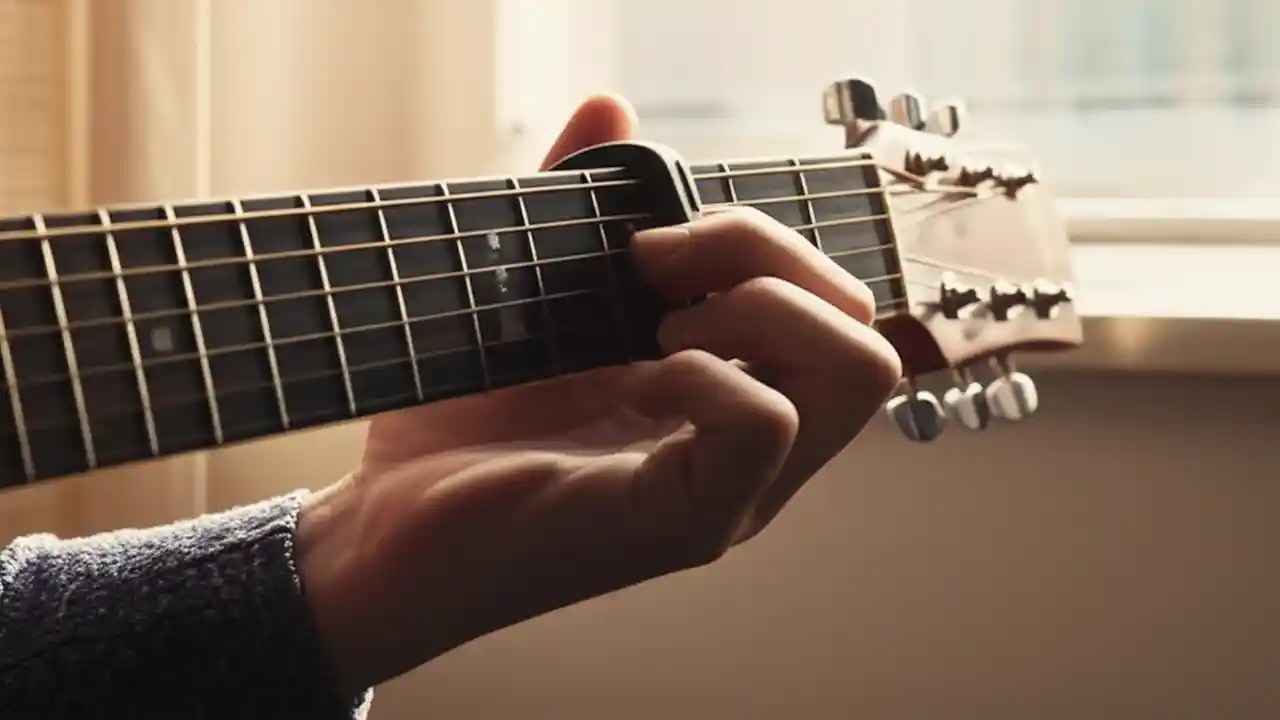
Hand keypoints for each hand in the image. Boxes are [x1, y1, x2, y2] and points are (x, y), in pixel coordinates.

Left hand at [296, 94, 901, 693]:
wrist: (388, 533)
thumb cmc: (459, 429)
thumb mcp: (529, 298)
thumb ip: (575, 203)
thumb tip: (610, 108)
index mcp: (732, 396)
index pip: (834, 305)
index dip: (762, 243)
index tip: (646, 243)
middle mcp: (754, 449)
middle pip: (863, 325)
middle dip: (769, 258)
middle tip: (655, 270)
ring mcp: (734, 492)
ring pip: (854, 371)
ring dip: (759, 311)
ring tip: (659, 326)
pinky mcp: (689, 524)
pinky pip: (765, 425)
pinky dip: (707, 374)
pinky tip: (635, 380)